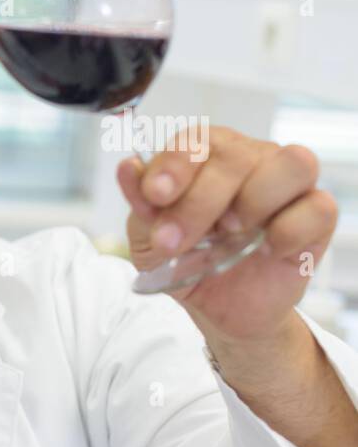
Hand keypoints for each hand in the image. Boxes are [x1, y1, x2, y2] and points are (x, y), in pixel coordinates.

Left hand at [115, 125, 338, 344]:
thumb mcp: (149, 239)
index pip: (196, 139)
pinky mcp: (316, 218)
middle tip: (175, 240)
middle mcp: (250, 161)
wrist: (218, 307)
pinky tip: (265, 250)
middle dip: (198, 201)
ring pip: (291, 163)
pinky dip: (288, 230)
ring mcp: (288, 187)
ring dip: (253, 201)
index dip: (174, 164)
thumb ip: (141, 204)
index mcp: (206, 158)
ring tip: (230, 233)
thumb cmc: (186, 261)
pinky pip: (318, 207)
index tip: (155, 195)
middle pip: (236, 154)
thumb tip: (127, 168)